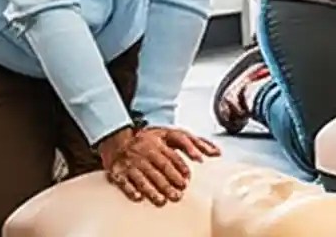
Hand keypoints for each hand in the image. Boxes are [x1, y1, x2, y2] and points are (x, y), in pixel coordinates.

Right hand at [98, 126, 220, 204]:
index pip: (170, 155)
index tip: (187, 177)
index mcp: (158, 141)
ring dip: (152, 189)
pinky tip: (138, 197)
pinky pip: (123, 180)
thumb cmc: (151, 139)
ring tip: (162, 200)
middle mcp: (144, 151)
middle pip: (158, 167)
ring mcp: (131, 161)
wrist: (118, 140)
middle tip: (179, 192)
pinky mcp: (117, 171)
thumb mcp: (172, 135)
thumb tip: (217, 152)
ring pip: (142, 176)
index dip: (179, 166)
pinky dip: (130, 189)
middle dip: (169, 181)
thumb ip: (195, 143)